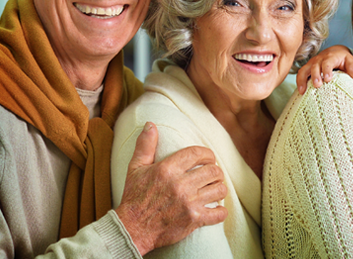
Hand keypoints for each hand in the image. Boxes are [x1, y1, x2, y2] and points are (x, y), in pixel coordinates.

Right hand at [115, 122, 227, 254]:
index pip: (198, 153)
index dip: (208, 154)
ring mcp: (188, 203)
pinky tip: (216, 208)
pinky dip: (221, 211)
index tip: (208, 158)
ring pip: (219, 189)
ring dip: (219, 189)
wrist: (132, 229)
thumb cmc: (134, 198)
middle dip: (216, 171)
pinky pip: (219, 213)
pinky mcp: (193, 219)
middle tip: (212, 175)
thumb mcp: (135, 168)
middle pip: (213, 170)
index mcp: (167, 169)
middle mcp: (180, 185)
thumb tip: (150, 124)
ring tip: (214, 189)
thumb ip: (145, 145)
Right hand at [295, 45, 352, 93]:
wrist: (334, 52)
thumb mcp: (350, 61)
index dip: (327, 70)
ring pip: (304, 70)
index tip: (328, 79)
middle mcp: (319, 59)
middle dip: (315, 75)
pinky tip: (300, 92)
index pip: (327, 62)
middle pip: (315, 66)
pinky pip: (301, 74)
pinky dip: (299, 82)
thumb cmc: (343, 59)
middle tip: (317, 85)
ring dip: (302, 80)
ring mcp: (311, 63)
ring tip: (303, 91)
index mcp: (330, 57)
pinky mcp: (307, 68)